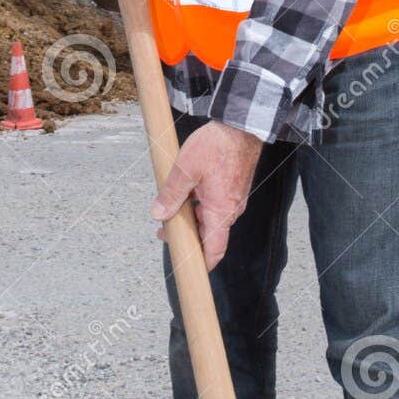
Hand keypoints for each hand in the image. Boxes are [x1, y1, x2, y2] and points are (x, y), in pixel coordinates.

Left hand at [150, 121, 262, 270]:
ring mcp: (234, 198)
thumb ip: (171, 195)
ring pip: (211, 218)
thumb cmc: (216, 145)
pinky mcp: (234, 188)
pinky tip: (187, 193)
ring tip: (171, 209)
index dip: (203, 265)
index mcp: (221, 211)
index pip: (215, 249)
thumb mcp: (185, 170)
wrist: (240, 125)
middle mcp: (231, 209)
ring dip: (192, 219)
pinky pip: (217, 205)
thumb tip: (158, 215)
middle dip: (188, 236)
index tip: (191, 273)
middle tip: (165, 232)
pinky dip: (201, 206)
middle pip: (210, 234)